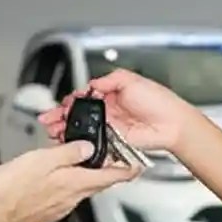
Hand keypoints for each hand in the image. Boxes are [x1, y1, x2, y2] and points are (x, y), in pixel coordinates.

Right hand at [0, 141, 139, 221]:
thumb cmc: (12, 190)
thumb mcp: (43, 160)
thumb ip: (69, 153)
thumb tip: (88, 146)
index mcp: (75, 183)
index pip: (112, 176)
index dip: (127, 169)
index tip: (138, 163)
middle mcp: (72, 197)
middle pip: (98, 181)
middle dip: (106, 168)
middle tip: (111, 156)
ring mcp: (61, 206)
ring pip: (82, 186)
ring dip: (85, 173)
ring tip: (80, 159)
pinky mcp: (49, 210)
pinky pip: (66, 193)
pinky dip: (68, 181)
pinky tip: (57, 174)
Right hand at [38, 68, 202, 153]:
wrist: (172, 124)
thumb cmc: (158, 101)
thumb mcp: (131, 79)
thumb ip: (108, 80)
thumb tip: (92, 84)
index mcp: (112, 93)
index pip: (85, 96)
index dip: (71, 100)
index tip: (61, 104)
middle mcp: (110, 110)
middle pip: (80, 113)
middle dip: (62, 116)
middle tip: (49, 119)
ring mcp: (111, 126)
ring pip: (84, 128)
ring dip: (68, 129)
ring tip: (54, 130)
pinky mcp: (114, 140)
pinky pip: (95, 141)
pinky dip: (82, 142)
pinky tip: (71, 142)